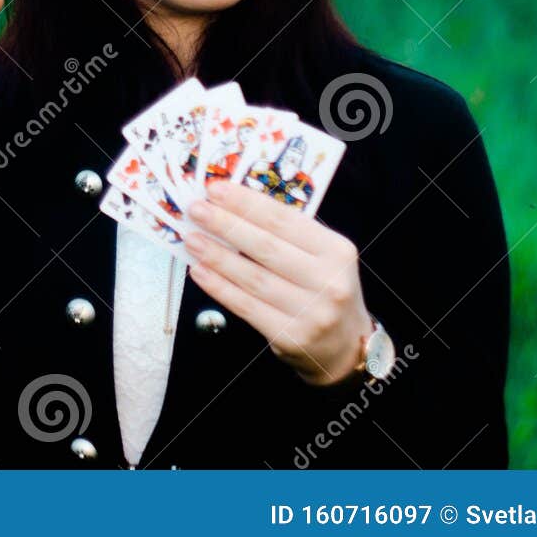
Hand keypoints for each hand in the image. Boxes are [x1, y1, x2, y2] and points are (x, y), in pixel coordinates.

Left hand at [182, 180, 372, 386]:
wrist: (345, 346)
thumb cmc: (324, 289)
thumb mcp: (322, 256)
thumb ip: (286, 234)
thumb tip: (232, 207)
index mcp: (337, 251)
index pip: (284, 220)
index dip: (246, 203)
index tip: (215, 189)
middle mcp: (328, 280)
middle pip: (266, 247)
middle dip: (226, 225)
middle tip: (196, 210)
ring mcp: (310, 311)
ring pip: (253, 277)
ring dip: (216, 256)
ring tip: (191, 239)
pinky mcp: (290, 335)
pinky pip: (246, 306)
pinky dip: (219, 286)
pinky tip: (199, 271)